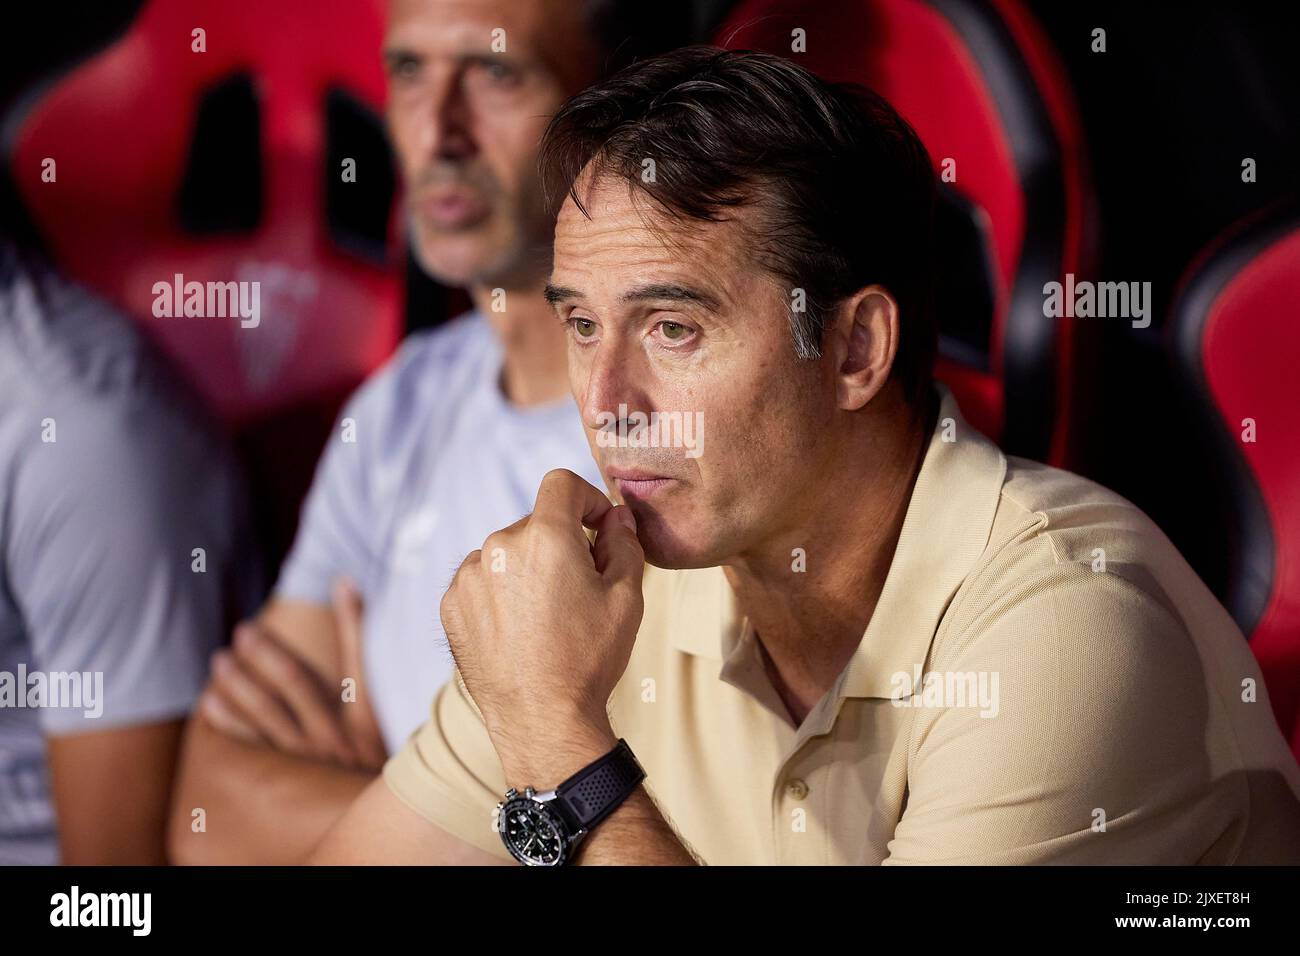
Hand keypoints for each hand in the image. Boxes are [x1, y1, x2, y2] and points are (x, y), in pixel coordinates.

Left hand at [200, 580, 386, 770]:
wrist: (376, 818)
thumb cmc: (379, 756)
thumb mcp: (377, 710)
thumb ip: (362, 648)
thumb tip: (348, 583)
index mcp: (364, 717)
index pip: (354, 661)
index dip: (346, 622)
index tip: (327, 590)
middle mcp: (335, 736)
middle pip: (296, 685)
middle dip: (268, 655)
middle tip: (244, 632)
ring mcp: (309, 760)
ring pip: (269, 716)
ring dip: (242, 687)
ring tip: (221, 663)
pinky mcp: (289, 779)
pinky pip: (254, 747)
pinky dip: (231, 724)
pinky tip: (211, 705)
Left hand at [440, 469, 643, 779]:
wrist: (541, 720)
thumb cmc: (589, 659)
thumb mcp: (627, 598)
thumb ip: (625, 543)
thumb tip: (617, 518)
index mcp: (545, 537)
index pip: (562, 484)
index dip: (588, 499)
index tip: (598, 528)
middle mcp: (498, 546)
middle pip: (536, 522)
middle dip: (560, 543)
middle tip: (580, 588)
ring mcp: (468, 576)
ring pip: (506, 552)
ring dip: (527, 567)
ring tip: (546, 615)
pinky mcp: (450, 604)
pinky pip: (481, 579)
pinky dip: (500, 592)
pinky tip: (519, 629)